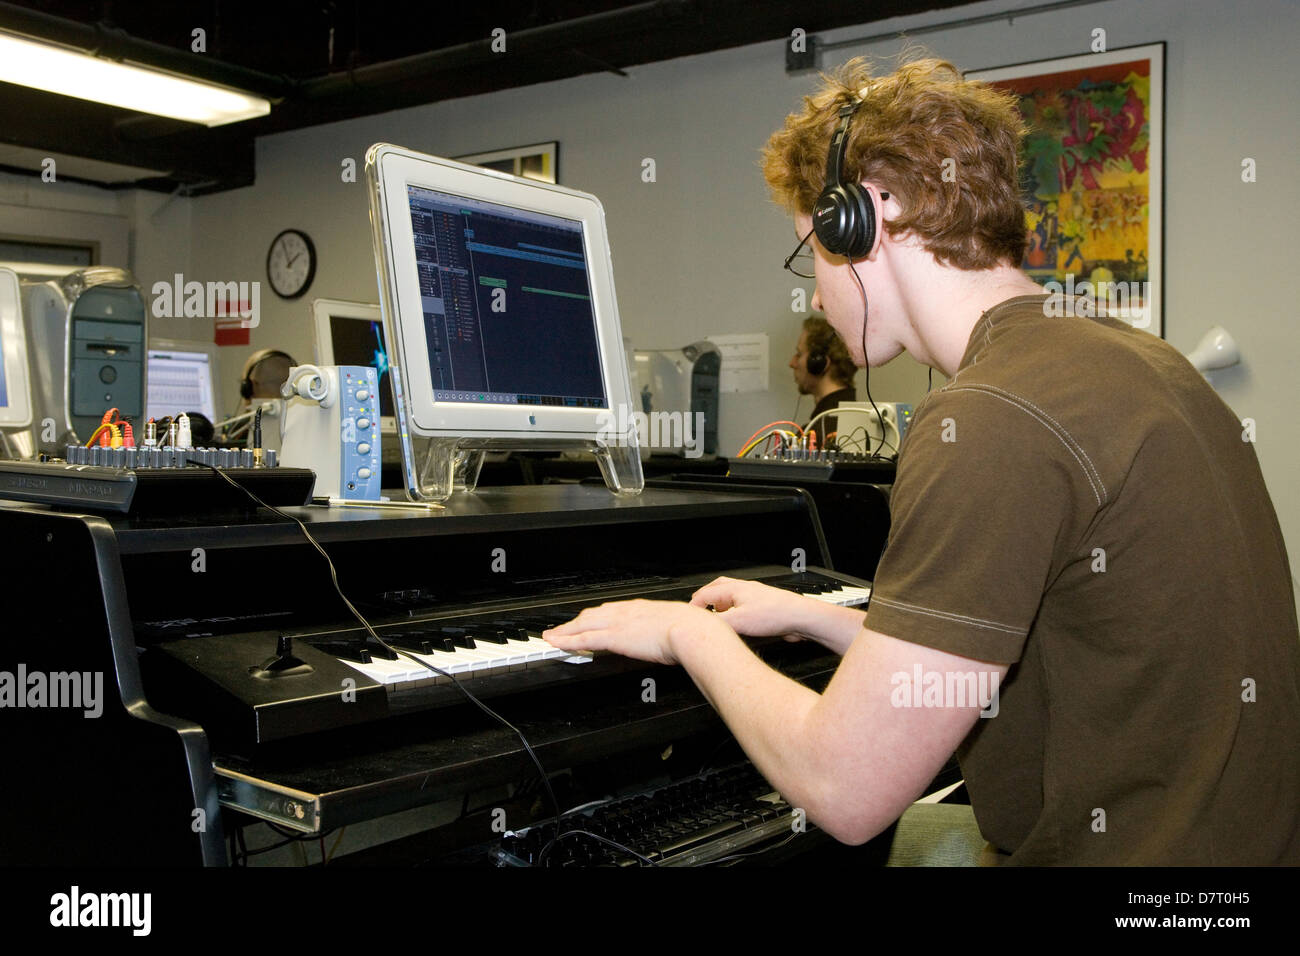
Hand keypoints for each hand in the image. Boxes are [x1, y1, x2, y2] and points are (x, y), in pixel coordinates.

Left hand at [543, 599, 730, 665]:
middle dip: (576, 621)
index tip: (590, 620)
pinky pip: (584, 639)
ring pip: (583, 624)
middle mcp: (627, 611)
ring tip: (554, 636)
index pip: (612, 610)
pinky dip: (567, 640)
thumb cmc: (694, 631)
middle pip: (593, 614)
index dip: (597, 616)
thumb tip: (675, 637)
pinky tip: (557, 643)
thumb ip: (670, 630)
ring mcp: (619, 623)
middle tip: (564, 627)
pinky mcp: (615, 637)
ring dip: (566, 630)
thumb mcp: (680, 625)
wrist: (693, 631)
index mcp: (643, 608)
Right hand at [689, 577, 825, 642]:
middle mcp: (745, 589)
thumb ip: (718, 623)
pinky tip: (736, 621)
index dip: (694, 604)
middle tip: (697, 606)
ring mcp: (755, 596)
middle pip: (719, 587)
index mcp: (735, 589)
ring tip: (715, 613)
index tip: (687, 614)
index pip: (707, 593)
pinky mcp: (764, 607)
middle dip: (706, 596)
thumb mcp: (740, 622)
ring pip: (731, 595)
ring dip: (720, 602)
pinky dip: (733, 609)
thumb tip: (703, 626)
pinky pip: (742, 604)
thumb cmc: (775, 614)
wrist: (800, 617)